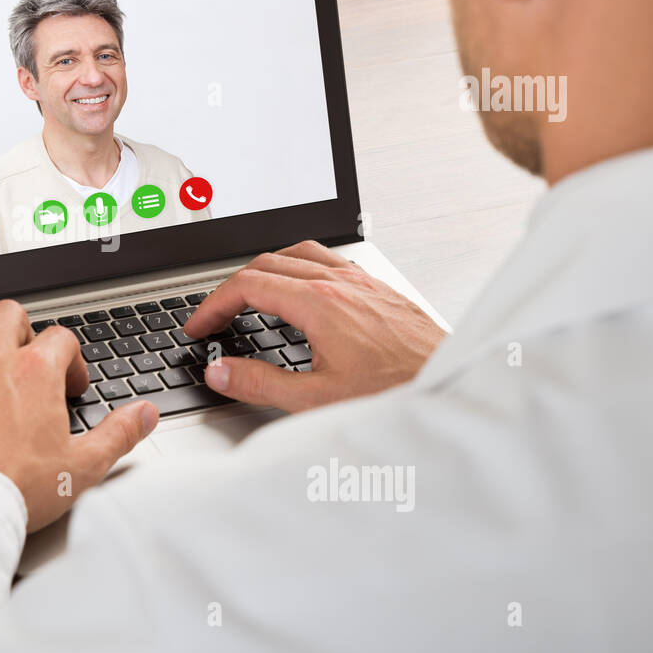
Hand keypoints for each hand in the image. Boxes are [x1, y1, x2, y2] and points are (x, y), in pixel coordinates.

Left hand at [0, 299, 158, 531]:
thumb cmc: (14, 488)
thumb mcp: (82, 466)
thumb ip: (119, 434)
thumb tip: (144, 415)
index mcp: (34, 372)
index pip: (60, 337)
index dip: (72, 360)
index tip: (70, 388)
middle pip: (9, 313)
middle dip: (25, 332)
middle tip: (32, 363)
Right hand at [183, 240, 445, 412]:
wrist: (450, 383)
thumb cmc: (395, 391)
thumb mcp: (316, 399)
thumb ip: (260, 384)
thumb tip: (221, 373)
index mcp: (318, 304)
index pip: (248, 285)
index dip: (213, 305)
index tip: (201, 326)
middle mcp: (339, 283)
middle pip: (267, 263)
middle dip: (232, 288)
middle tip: (216, 316)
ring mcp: (360, 282)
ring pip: (298, 253)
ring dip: (265, 269)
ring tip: (250, 294)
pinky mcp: (377, 288)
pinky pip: (328, 260)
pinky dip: (300, 268)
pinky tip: (303, 290)